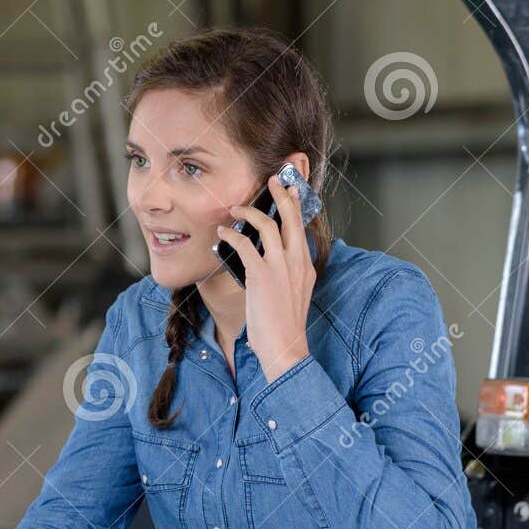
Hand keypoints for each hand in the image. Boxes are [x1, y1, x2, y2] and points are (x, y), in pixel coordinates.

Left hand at [216, 174, 314, 380]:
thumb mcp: (292, 296)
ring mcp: (281, 267)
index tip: (290, 192)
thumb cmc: (283, 327)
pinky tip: (222, 233)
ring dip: (250, 212)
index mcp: (305, 266)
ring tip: (236, 208)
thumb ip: (286, 276)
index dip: (295, 207)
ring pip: (269, 225)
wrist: (285, 347)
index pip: (302, 228)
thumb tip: (266, 265)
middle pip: (292, 217)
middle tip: (272, 180)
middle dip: (281, 195)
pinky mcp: (262, 275)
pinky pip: (245, 245)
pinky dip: (231, 235)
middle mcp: (297, 261)